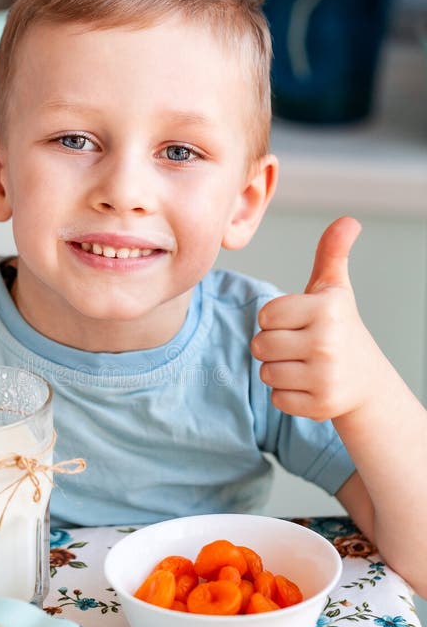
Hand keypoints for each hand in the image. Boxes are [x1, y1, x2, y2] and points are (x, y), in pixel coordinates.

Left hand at [251, 216, 380, 420]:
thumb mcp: (335, 290)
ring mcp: (325, 376)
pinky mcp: (320, 405)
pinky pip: (276, 398)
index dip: (275, 320)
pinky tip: (308, 386)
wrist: (366, 380)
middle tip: (299, 347)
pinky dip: (286, 395)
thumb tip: (348, 221)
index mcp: (327, 308)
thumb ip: (332, 254)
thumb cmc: (339, 328)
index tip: (298, 323)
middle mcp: (327, 341)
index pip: (266, 315)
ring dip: (278, 371)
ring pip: (266, 373)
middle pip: (260, 345)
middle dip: (272, 347)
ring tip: (304, 366)